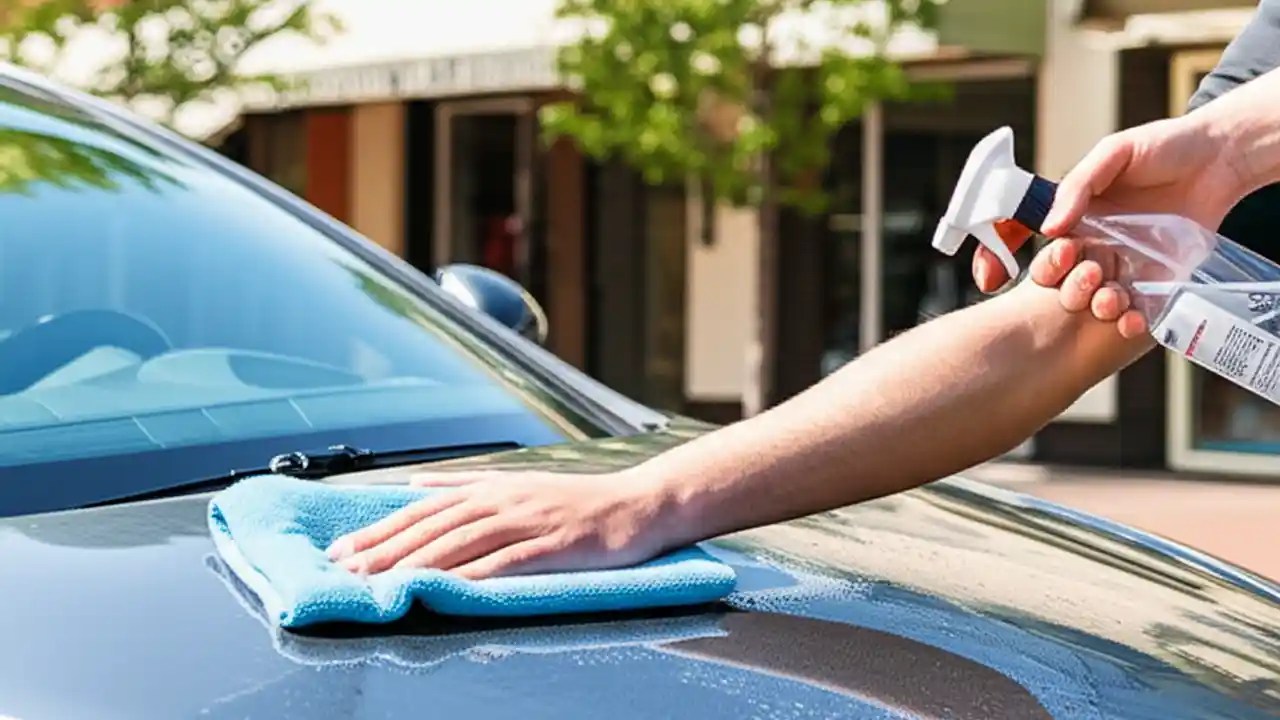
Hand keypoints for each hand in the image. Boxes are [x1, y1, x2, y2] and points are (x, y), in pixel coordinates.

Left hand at [325, 470, 670, 579]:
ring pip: (464, 541)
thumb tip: (414, 485)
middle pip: (434, 524)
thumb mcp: (515, 484)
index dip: (381, 530)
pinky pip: (510, 560)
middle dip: (386, 548)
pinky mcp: (556, 543)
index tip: (343, 550)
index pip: (423, 510)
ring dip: (419, 561)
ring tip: (384, 581)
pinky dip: (477, 573)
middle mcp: (503, 499)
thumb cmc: (577, 502)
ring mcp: (529, 520)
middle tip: (347, 569)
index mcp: (490, 487)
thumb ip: (464, 486)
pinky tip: (452, 587)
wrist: (638, 504)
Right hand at [974, 112, 1248, 337]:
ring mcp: (1116, 263)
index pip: (1016, 235)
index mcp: (1067, 213)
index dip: (994, 256)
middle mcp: (1086, 242)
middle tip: (1071, 281)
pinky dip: (1127, 320)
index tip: (989, 278)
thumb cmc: (1163, 148)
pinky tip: (1132, 320)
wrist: (1221, 159)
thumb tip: (1050, 227)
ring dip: (1089, 304)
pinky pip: (1131, 308)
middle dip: (1052, 287)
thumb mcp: (1114, 153)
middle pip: (1050, 275)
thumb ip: (1079, 185)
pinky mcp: (1150, 278)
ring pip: (1087, 296)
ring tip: (1107, 301)